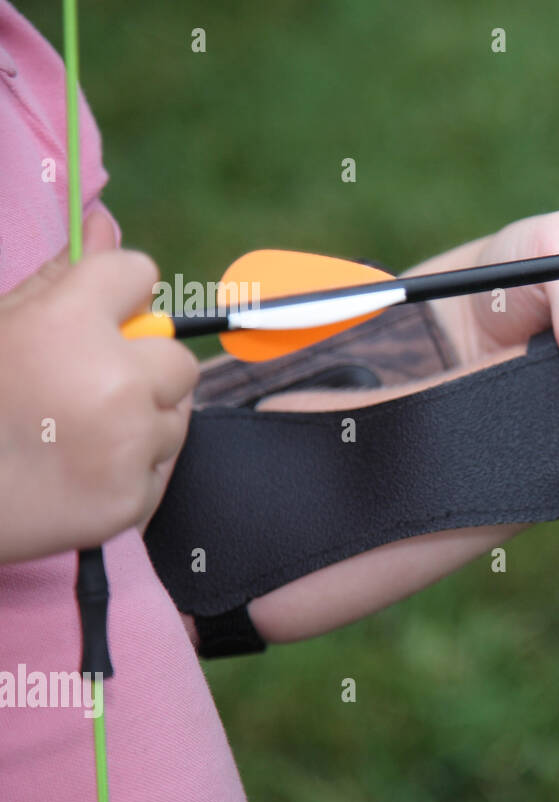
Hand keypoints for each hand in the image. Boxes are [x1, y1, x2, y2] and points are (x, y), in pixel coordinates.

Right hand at [0, 211, 197, 561]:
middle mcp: (113, 378)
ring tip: (74, 434)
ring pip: (175, 413)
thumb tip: (105, 222)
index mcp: (68, 322)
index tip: (97, 316)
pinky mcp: (137, 496)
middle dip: (141, 368)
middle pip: (175, 353)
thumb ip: (55, 277)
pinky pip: (162, 465)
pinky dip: (131, 469)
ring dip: (140, 420)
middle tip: (84, 390)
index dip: (117, 295)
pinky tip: (79, 470)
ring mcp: (130, 442)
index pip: (139, 274)